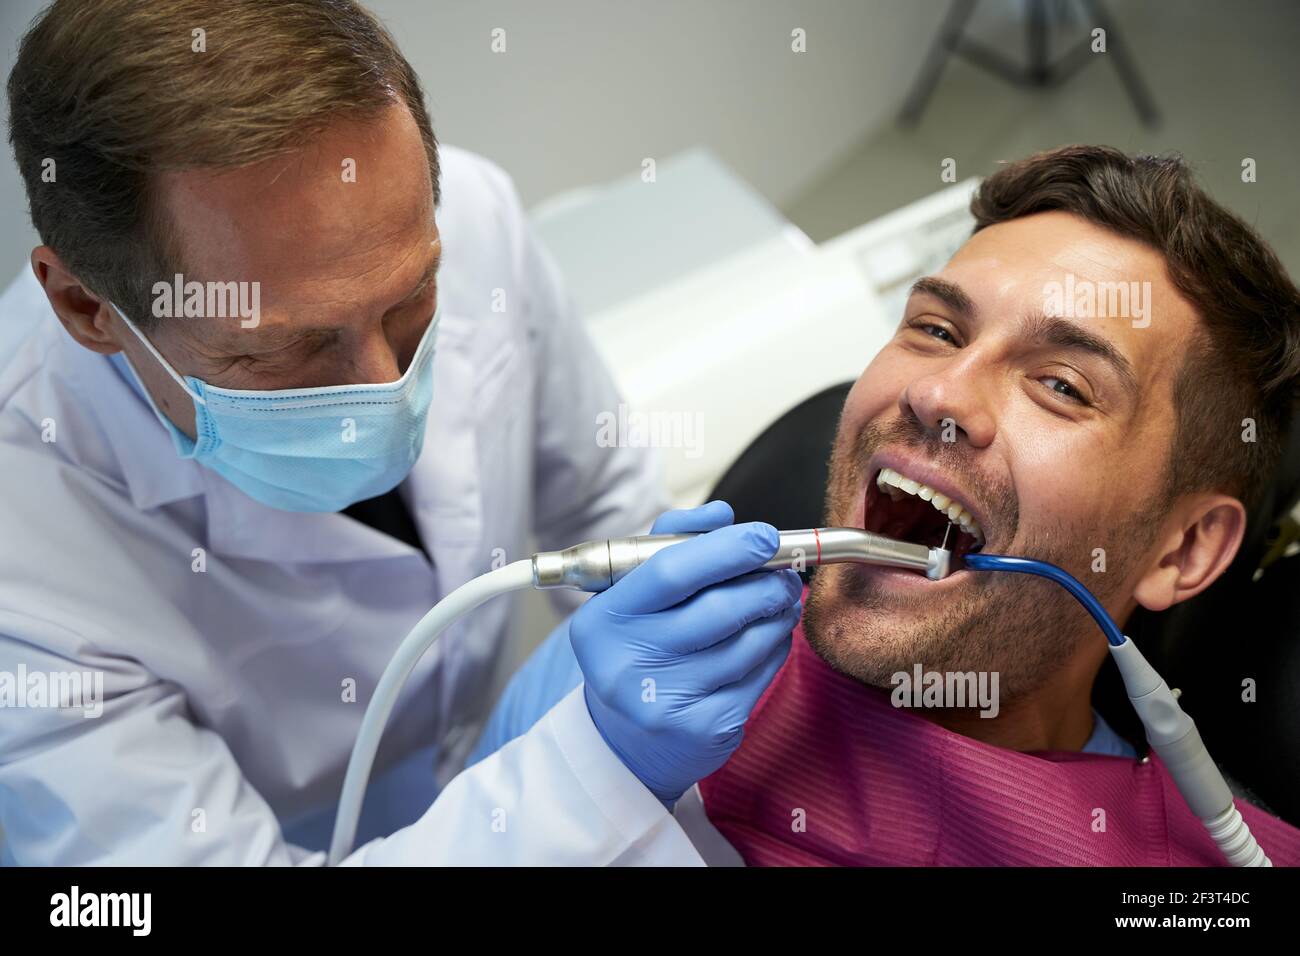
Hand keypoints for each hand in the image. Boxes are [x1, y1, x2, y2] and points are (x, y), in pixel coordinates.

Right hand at [570, 501, 801, 805]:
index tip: (765, 537)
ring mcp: (664, 701)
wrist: (625, 740)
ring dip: (776, 617)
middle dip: (765, 584)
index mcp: (604, 619)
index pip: (670, 570)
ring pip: (747, 643)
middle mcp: (627, 662)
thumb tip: (721, 514)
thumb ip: (672, 543)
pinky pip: (759, 676)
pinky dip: (775, 651)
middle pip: (718, 609)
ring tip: (778, 604)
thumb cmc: (636, 649)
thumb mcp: (633, 595)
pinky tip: (769, 641)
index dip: (726, 549)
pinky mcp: (703, 730)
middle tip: (784, 574)